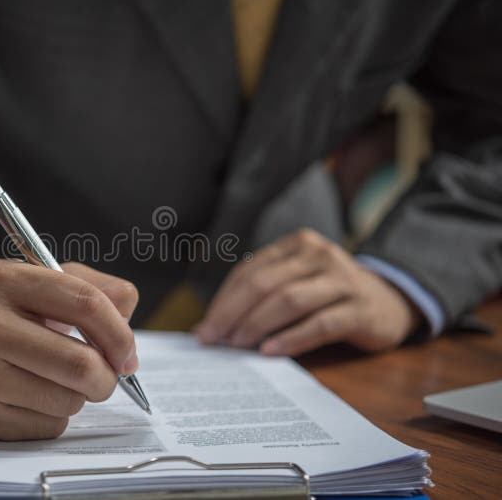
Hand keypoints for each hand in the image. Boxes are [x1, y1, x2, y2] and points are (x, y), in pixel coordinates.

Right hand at [0, 260, 138, 440]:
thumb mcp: (37, 281)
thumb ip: (90, 285)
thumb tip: (127, 308)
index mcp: (3, 280)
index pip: (84, 303)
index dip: (119, 333)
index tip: (127, 353)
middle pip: (79, 363)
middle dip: (106, 377)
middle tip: (105, 377)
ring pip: (66, 400)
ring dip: (77, 396)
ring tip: (55, 379)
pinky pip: (46, 426)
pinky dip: (53, 416)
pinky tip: (31, 396)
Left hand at [195, 229, 421, 355]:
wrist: (393, 302)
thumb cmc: (331, 295)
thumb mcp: (298, 283)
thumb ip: (261, 297)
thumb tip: (210, 327)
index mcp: (297, 245)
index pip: (250, 271)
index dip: (224, 301)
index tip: (205, 328)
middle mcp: (320, 255)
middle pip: (264, 284)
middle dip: (232, 313)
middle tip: (213, 340)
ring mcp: (343, 280)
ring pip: (288, 301)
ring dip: (256, 325)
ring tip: (236, 346)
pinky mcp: (360, 309)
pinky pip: (319, 324)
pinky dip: (291, 338)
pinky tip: (269, 352)